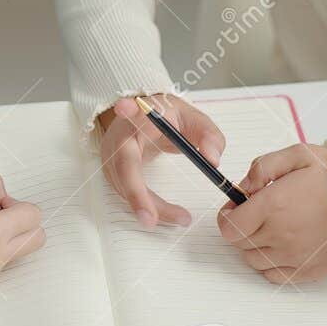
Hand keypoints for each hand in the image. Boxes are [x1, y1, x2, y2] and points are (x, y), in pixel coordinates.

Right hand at [98, 94, 226, 228]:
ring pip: (126, 187)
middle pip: (124, 165)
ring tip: (182, 218)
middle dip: (136, 193)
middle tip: (149, 218)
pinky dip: (151, 207)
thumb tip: (213, 160)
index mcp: (142, 117)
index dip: (128, 110)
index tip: (123, 107)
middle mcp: (122, 136)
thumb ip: (209, 136)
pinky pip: (130, 195)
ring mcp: (113, 157)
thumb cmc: (169, 120)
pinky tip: (173, 215)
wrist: (145, 120)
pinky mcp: (115, 174)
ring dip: (152, 207)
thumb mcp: (194, 120)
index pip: (135, 111)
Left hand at [216, 143, 326, 284]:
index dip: (228, 216)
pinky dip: (271, 264)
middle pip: (239, 244)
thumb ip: (264, 166)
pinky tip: (284, 246)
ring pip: (253, 260)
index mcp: (274, 205)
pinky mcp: (307, 271)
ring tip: (274, 227)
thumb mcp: (299, 155)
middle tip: (259, 213)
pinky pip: (273, 275)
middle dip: (243, 227)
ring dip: (256, 245)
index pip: (229, 226)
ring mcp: (294, 256)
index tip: (237, 207)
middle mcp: (280, 235)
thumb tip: (244, 185)